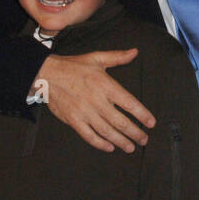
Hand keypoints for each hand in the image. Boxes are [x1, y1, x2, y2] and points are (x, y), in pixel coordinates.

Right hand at [37, 50, 154, 153]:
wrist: (46, 74)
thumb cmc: (73, 66)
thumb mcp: (97, 58)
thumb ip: (118, 57)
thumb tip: (135, 52)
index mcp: (106, 86)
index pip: (130, 103)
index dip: (142, 115)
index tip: (151, 123)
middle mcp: (97, 101)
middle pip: (121, 122)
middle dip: (135, 133)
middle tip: (144, 139)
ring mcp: (85, 112)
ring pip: (107, 131)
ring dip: (121, 141)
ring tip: (131, 147)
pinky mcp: (73, 120)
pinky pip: (89, 136)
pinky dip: (100, 144)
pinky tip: (109, 147)